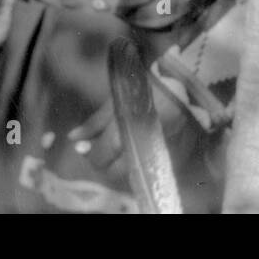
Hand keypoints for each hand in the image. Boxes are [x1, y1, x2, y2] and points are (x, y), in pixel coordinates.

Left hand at [66, 81, 189, 177]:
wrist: (185, 85)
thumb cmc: (146, 87)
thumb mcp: (117, 101)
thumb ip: (94, 123)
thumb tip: (73, 138)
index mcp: (122, 134)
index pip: (100, 158)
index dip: (92, 154)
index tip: (88, 146)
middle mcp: (138, 151)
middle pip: (112, 174)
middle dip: (104, 163)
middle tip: (103, 148)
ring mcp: (156, 158)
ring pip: (129, 173)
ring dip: (121, 164)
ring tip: (122, 145)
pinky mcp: (171, 160)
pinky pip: (148, 169)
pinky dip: (140, 162)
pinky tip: (139, 148)